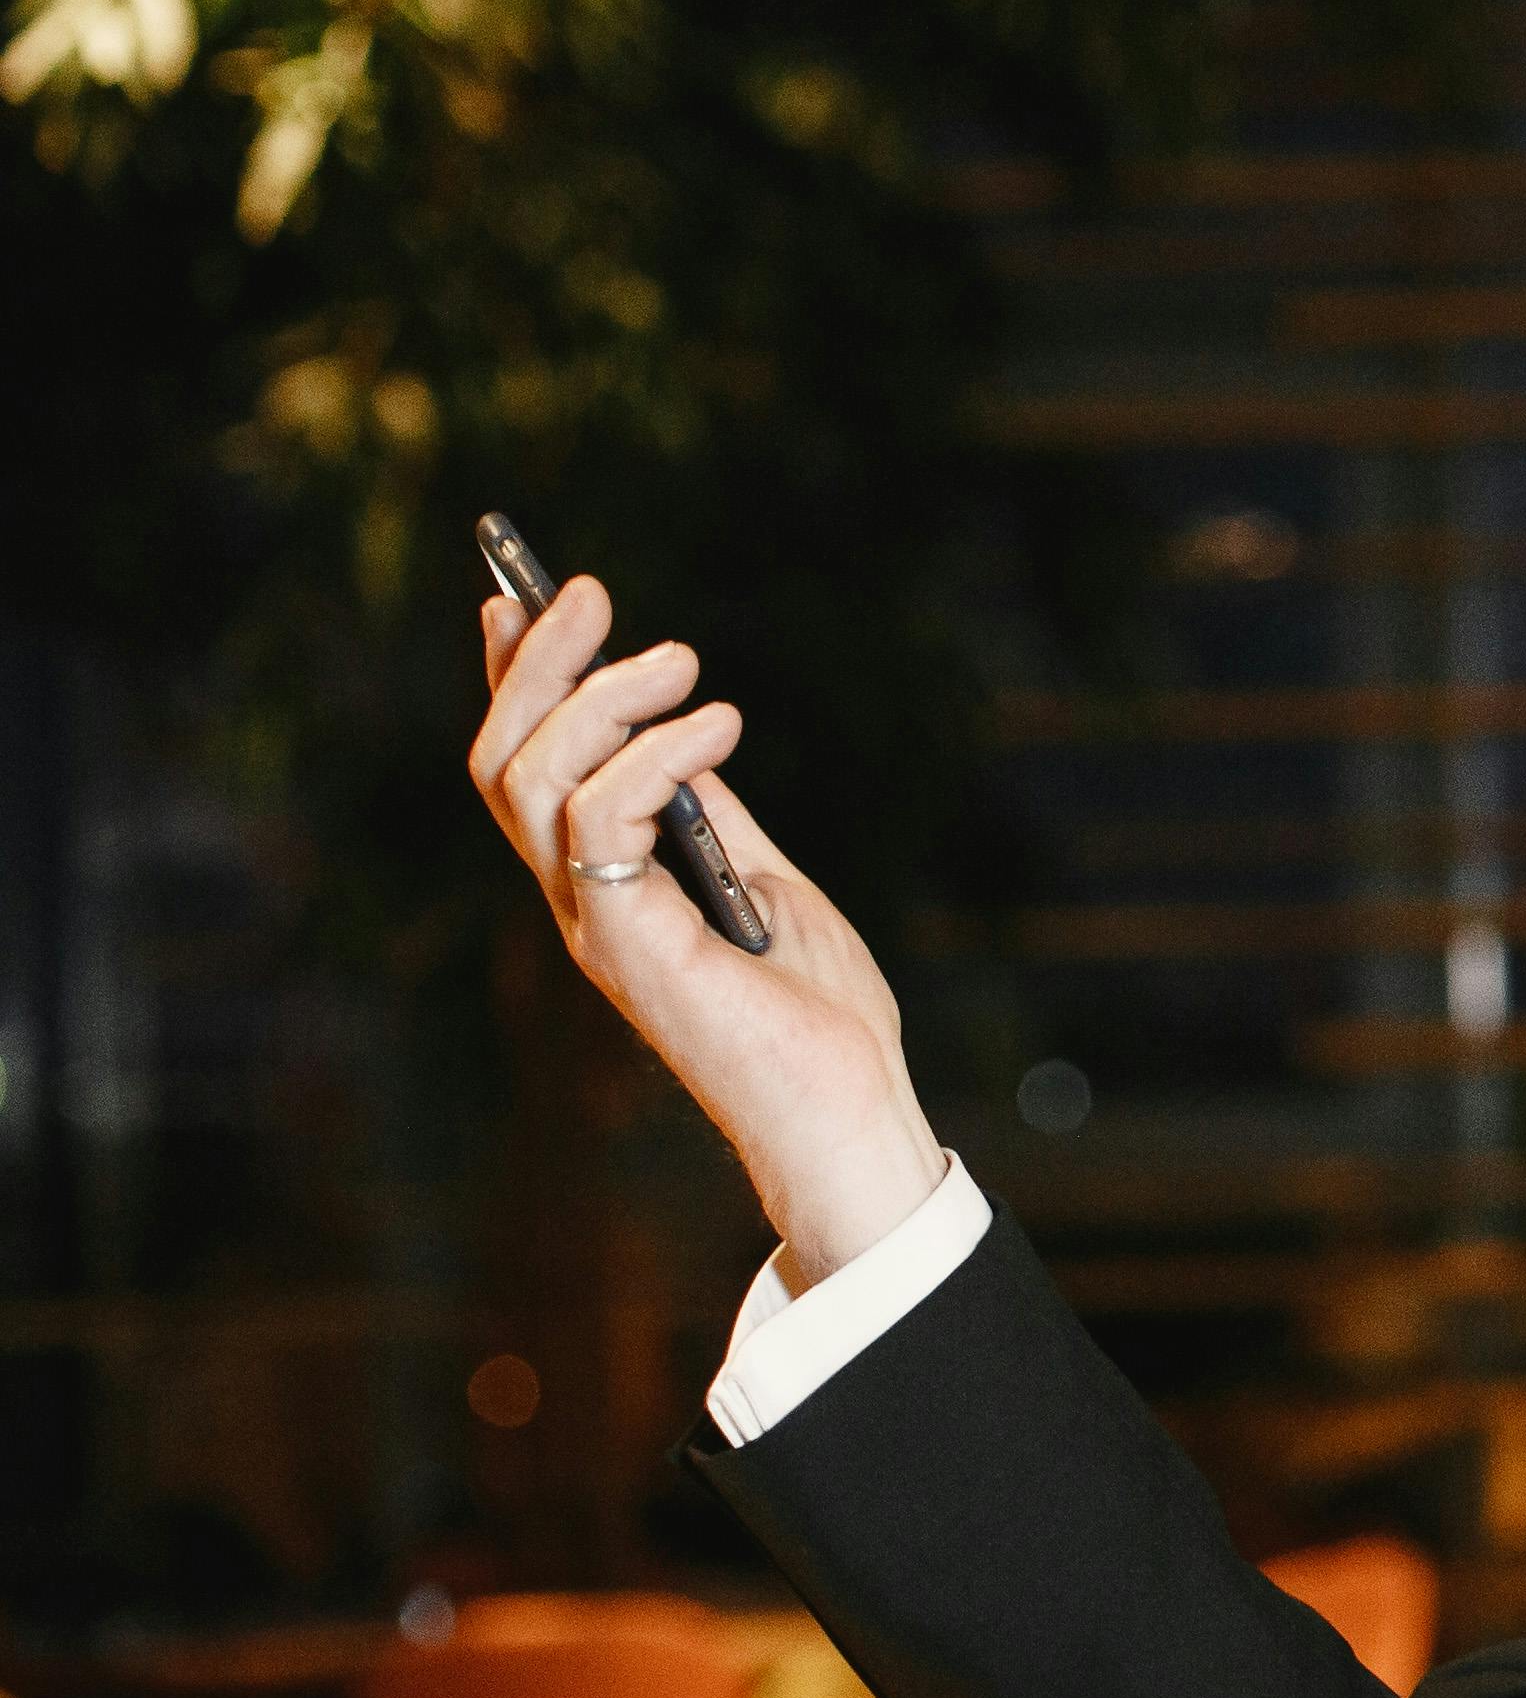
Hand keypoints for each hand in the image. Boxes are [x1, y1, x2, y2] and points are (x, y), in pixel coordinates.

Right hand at [471, 575, 948, 1286]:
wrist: (849, 1106)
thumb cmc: (817, 1013)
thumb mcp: (765, 879)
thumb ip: (710, 812)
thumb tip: (679, 726)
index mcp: (606, 884)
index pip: (529, 770)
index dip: (513, 683)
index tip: (514, 597)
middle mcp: (580, 901)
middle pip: (505, 765)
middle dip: (533, 666)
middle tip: (591, 591)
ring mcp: (596, 923)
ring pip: (532, 782)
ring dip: (599, 698)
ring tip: (680, 659)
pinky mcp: (627, 943)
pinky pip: (600, 820)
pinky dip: (653, 756)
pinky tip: (719, 725)